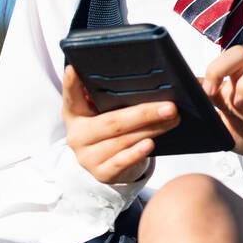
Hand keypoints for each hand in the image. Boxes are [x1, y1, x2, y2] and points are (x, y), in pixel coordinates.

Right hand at [62, 64, 180, 183]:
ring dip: (151, 130)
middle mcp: (77, 136)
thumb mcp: (103, 113)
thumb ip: (111, 97)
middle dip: (143, 113)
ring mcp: (88, 157)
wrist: (109, 164)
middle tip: (169, 106)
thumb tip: (145, 82)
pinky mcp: (101, 173)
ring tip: (172, 120)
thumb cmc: (110, 131)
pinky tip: (150, 143)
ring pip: (122, 141)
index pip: (71, 97)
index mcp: (75, 114)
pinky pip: (120, 162)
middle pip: (111, 122)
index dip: (70, 84)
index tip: (73, 69)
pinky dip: (136, 153)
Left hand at [200, 45, 242, 182]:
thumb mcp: (217, 123)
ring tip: (241, 106)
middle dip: (226, 67)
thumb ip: (201, 109)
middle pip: (239, 53)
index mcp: (229, 85)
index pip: (221, 60)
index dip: (212, 71)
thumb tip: (177, 97)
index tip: (206, 93)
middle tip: (219, 94)